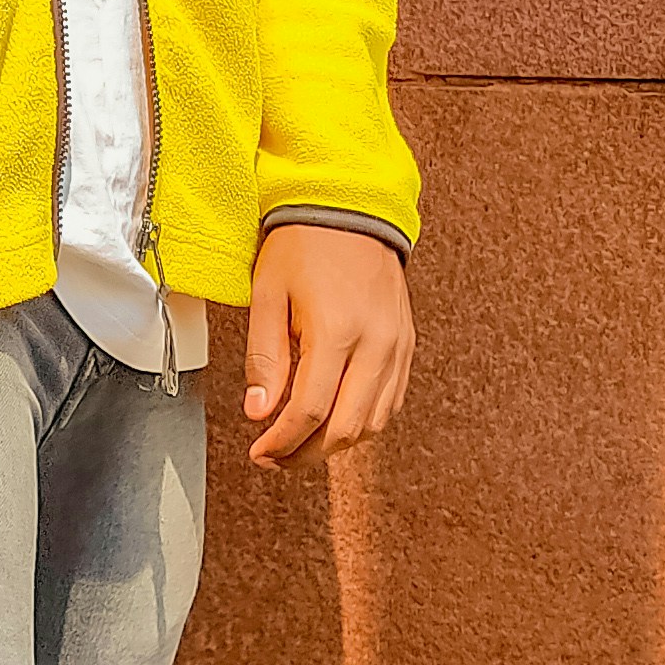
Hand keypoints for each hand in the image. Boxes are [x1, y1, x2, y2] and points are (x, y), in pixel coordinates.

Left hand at [241, 228, 412, 468]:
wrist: (350, 206)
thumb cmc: (304, 244)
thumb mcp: (268, 295)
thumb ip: (264, 358)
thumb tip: (258, 412)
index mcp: (337, 331)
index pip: (310, 412)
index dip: (282, 442)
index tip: (260, 452)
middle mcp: (376, 344)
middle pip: (346, 429)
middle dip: (306, 454)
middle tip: (275, 458)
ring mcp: (398, 346)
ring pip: (373, 423)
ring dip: (335, 444)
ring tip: (300, 443)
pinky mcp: (406, 344)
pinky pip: (390, 402)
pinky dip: (362, 422)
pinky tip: (333, 420)